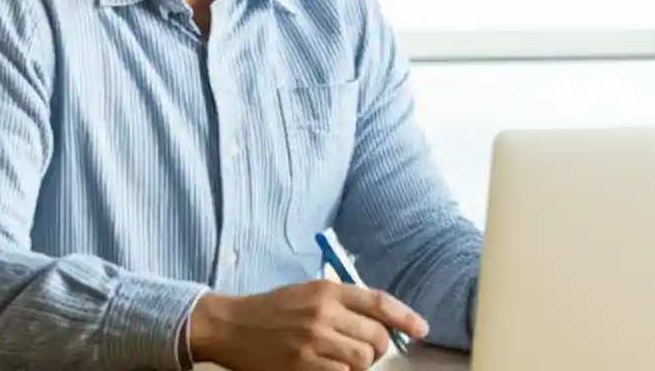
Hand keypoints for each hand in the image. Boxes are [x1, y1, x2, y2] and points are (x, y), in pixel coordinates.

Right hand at [189, 279, 428, 370]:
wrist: (232, 325)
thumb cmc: (274, 308)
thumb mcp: (311, 292)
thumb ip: (345, 302)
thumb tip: (382, 322)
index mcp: (329, 291)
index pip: (380, 303)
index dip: (407, 317)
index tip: (422, 330)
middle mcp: (324, 314)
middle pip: (376, 337)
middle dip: (378, 348)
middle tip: (364, 349)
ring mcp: (313, 342)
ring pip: (362, 360)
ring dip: (360, 364)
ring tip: (344, 359)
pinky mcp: (301, 366)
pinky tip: (330, 368)